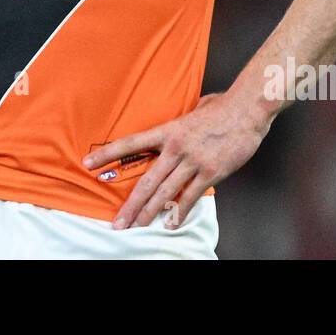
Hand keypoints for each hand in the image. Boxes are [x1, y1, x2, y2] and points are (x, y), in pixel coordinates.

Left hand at [81, 92, 270, 229]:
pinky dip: (179, 212)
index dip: (108, 154)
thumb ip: (180, 122)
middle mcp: (176, 148)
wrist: (247, 109)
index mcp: (168, 130)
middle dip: (129, 205)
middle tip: (116, 222)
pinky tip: (170, 223)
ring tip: (136, 227)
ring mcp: (193, 161)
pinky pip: (190, 197)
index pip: (131, 143)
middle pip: (146, 180)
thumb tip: (176, 125)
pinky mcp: (210, 172)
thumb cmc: (222, 107)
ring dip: (149, 213)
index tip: (88, 164)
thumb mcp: (193, 110)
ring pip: (164, 193)